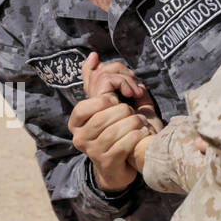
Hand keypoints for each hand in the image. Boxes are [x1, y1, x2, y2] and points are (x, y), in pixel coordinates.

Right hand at [69, 53, 159, 191]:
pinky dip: (137, 136)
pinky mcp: (107, 163)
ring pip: (115, 130)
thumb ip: (97, 80)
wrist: (122, 165)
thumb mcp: (107, 104)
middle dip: (125, 111)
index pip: (85, 106)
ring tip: (141, 123)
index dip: (106, 100)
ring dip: (134, 123)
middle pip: (103, 117)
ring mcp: (92, 152)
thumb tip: (93, 56)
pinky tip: (143, 133)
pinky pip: (124, 144)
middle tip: (136, 113)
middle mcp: (80, 137)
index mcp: (77, 122)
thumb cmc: (116, 129)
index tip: (122, 99)